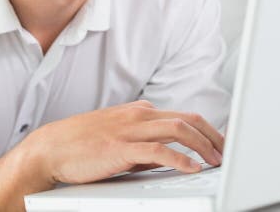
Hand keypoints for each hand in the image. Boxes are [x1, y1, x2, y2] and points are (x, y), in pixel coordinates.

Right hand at [0, 100, 224, 210]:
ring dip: (203, 145)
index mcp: (139, 112)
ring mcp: (130, 129)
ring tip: (216, 161)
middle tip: (228, 152)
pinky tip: (191, 168)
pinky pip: (158, 150)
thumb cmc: (81, 145)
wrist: (50, 148)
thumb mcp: (118, 137)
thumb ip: (143, 142)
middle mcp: (138, 115)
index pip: (182, 115)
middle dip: (213, 136)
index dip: (207, 129)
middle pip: (187, 119)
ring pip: (178, 129)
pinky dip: (180, 158)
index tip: (222, 143)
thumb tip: (170, 155)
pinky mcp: (121, 147)